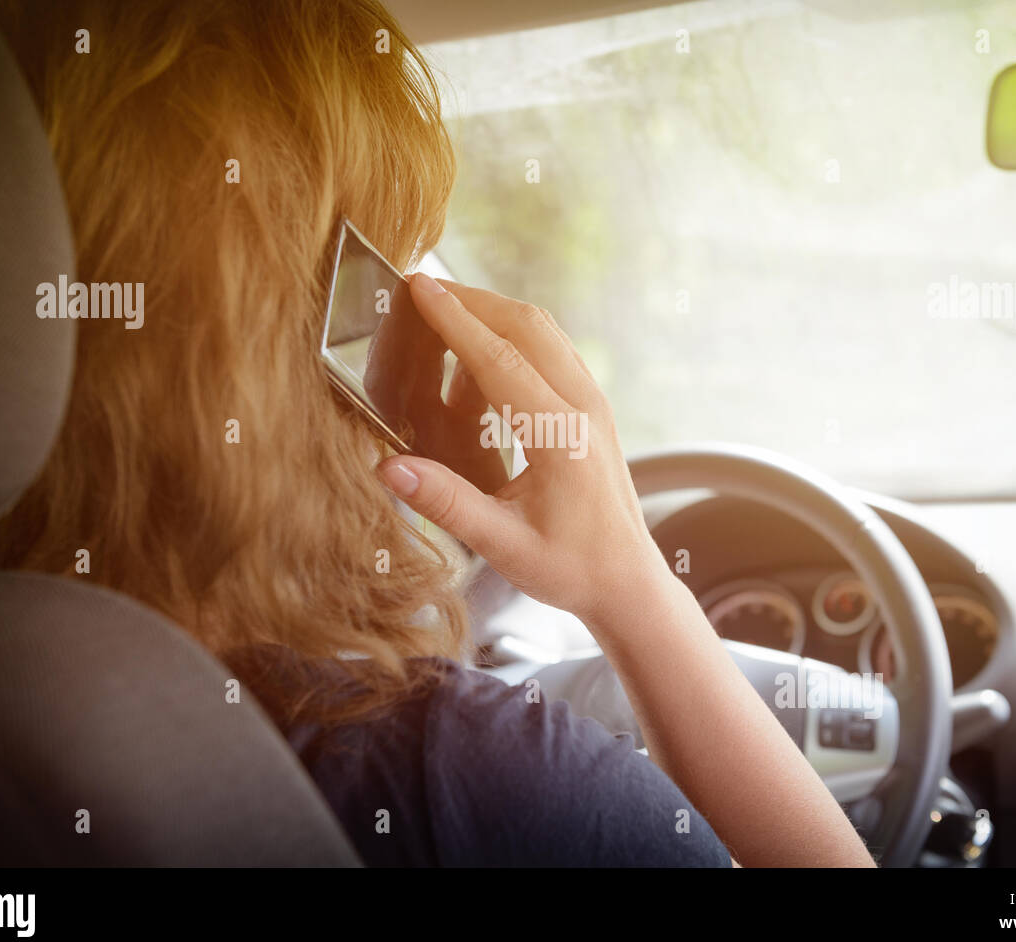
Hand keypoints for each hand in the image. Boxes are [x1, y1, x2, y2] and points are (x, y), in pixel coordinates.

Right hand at [376, 273, 671, 626]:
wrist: (628, 582)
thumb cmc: (570, 569)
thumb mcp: (503, 545)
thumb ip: (446, 504)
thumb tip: (387, 466)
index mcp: (562, 437)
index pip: (499, 360)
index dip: (455, 320)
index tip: (418, 286)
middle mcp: (584, 407)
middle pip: (526, 326)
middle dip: (472, 300)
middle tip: (421, 288)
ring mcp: (594, 403)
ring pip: (543, 332)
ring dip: (493, 313)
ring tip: (443, 311)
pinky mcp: (592, 408)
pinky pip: (551, 352)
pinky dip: (511, 338)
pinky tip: (474, 359)